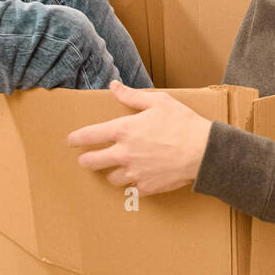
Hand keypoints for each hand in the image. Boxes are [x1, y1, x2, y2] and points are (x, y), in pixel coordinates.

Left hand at [67, 80, 213, 194]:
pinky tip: (137, 178)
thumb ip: (132, 96)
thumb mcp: (158, 102)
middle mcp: (124, 153)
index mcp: (124, 130)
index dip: (76, 139)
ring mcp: (134, 173)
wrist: (203, 152)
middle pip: (92, 162)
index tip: (70, 141)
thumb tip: (114, 86)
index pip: (90, 136)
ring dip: (111, 173)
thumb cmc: (182, 124)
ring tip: (115, 168)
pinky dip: (132, 184)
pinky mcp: (146, 187)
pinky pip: (131, 189)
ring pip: (111, 178)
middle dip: (85, 160)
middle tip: (85, 160)